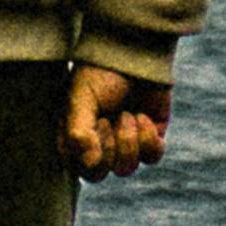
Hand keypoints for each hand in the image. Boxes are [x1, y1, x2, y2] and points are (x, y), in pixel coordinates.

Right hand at [64, 66, 169, 182]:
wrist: (134, 51)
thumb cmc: (100, 73)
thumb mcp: (81, 99)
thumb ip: (78, 132)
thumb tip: (90, 164)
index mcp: (73, 139)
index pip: (78, 169)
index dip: (88, 151)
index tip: (94, 121)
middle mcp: (96, 147)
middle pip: (101, 174)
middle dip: (108, 145)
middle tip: (109, 117)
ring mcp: (124, 145)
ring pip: (126, 168)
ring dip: (128, 138)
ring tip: (127, 113)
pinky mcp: (151, 139)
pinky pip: (152, 156)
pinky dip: (149, 136)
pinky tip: (143, 116)